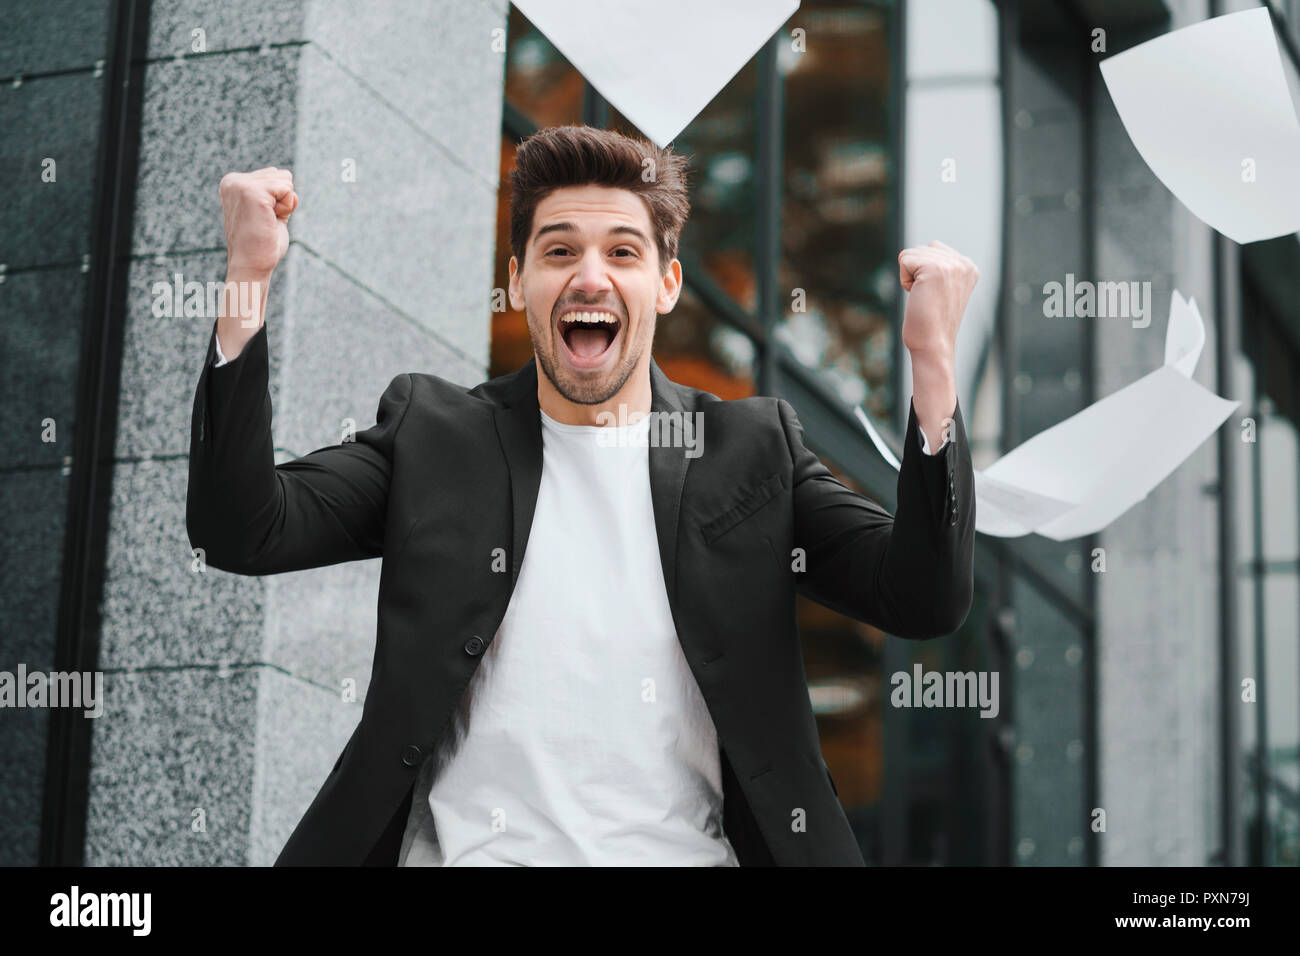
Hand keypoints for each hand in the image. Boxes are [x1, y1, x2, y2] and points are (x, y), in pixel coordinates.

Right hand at [219, 166, 297, 276]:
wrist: (252, 265)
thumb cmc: (262, 245)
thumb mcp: (268, 213)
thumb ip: (276, 195)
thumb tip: (288, 180)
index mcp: (233, 183)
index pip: (274, 176)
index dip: (278, 201)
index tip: (262, 219)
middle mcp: (233, 180)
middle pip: (282, 175)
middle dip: (282, 201)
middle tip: (266, 222)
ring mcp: (240, 185)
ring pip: (286, 180)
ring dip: (284, 205)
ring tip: (266, 222)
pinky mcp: (252, 192)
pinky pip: (287, 190)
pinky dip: (286, 208)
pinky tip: (270, 220)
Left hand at [898, 240, 977, 360]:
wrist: (934, 345)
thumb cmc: (933, 323)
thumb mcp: (944, 289)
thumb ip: (942, 268)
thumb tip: (929, 247)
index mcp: (969, 267)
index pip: (934, 249)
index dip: (925, 273)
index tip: (936, 296)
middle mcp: (964, 263)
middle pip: (922, 248)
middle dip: (916, 273)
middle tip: (928, 298)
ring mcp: (951, 265)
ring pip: (912, 253)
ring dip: (910, 277)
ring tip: (924, 298)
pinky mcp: (934, 268)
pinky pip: (904, 259)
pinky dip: (904, 280)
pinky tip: (917, 296)